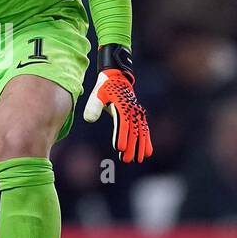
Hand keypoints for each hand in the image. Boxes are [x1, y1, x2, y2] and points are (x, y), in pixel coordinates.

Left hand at [82, 44, 152, 163]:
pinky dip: (147, 141)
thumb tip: (88, 119)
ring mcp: (137, 113)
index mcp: (122, 106)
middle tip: (127, 160)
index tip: (119, 148)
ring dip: (140, 146)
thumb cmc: (105, 88)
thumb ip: (93, 106)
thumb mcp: (97, 94)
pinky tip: (148, 153)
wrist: (117, 77)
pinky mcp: (139, 116)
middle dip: (131, 146)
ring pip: (141, 132)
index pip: (122, 124)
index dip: (121, 136)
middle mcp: (132, 111)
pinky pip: (145, 130)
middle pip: (133, 131)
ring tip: (138, 160)